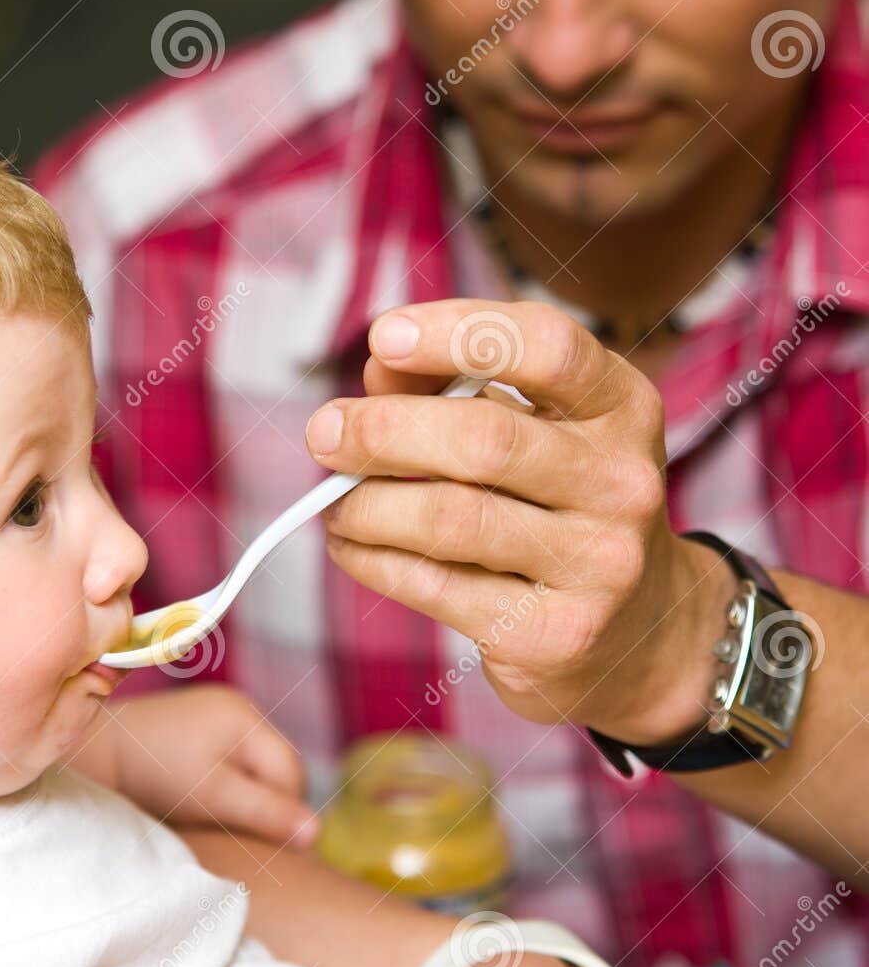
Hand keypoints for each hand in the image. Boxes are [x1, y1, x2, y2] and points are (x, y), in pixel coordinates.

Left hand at [108, 686, 317, 845]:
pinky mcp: (199, 727)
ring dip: (247, 798)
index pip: (291, 774)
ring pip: (256, 769)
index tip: (267, 849)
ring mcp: (218, 714)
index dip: (285, 814)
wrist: (93, 754)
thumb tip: (317, 834)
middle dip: (266, 805)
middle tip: (238, 837)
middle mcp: (238, 708)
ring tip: (217, 822)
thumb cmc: (152, 774)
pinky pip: (233, 762)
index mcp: (245, 717)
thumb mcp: (213, 796)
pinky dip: (227, 786)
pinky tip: (204, 805)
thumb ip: (265, 812)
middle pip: (277, 770)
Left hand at [306, 298, 735, 744]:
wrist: (641, 632)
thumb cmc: (562, 506)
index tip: (384, 337)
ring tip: (333, 502)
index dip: (458, 332)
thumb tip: (380, 368)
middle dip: (383, 431)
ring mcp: (597, 564)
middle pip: (484, 439)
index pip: (548, 347)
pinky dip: (373, 560)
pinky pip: (436, 586)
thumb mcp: (539, 430)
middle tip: (325, 433)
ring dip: (367, 505)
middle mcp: (623, 482)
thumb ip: (460, 387)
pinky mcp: (554, 635)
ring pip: (451, 519)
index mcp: (623, 408)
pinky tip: (351, 546)